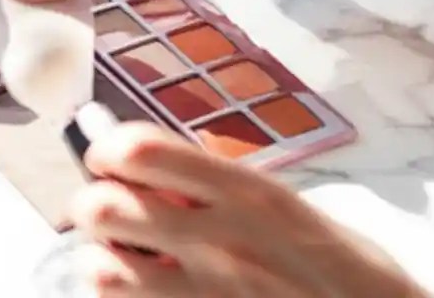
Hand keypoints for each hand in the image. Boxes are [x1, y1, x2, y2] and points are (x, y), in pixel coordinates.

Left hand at [71, 123, 428, 296]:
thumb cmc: (338, 269)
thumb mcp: (287, 209)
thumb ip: (217, 185)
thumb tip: (140, 161)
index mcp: (248, 194)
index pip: (140, 151)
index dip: (108, 150)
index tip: (109, 157)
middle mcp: (222, 242)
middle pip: (103, 208)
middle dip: (95, 204)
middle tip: (110, 209)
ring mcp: (208, 295)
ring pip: (101, 266)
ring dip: (104, 257)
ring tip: (127, 255)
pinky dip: (122, 295)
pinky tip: (145, 290)